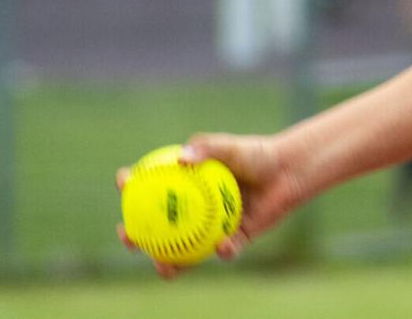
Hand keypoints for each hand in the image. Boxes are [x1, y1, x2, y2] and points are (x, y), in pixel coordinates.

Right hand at [115, 133, 301, 278]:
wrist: (287, 171)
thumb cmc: (255, 154)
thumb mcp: (229, 147)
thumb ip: (207, 149)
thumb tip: (181, 158)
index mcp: (188, 187)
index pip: (150, 188)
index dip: (131, 187)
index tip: (123, 181)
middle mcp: (195, 211)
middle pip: (156, 230)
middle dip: (136, 237)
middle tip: (129, 235)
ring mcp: (211, 228)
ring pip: (183, 252)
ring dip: (169, 263)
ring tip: (162, 264)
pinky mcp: (235, 241)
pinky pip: (225, 251)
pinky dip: (223, 249)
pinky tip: (222, 245)